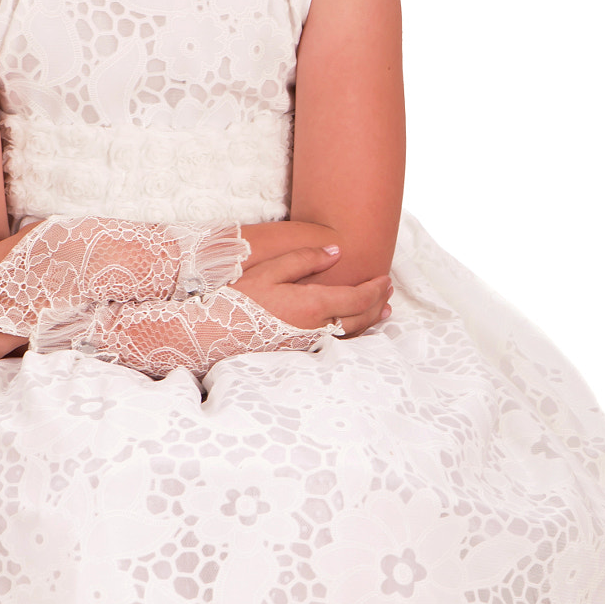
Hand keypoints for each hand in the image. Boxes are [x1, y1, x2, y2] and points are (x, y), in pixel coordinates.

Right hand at [231, 245, 391, 335]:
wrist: (216, 335)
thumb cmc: (240, 300)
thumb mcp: (269, 271)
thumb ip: (304, 260)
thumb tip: (335, 252)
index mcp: (314, 305)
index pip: (358, 298)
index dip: (376, 289)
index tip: (386, 279)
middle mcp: (317, 328)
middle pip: (361, 318)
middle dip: (378, 304)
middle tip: (388, 291)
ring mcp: (310, 343)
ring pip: (351, 334)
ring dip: (370, 320)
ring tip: (382, 311)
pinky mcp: (300, 351)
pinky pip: (337, 342)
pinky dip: (354, 333)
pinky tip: (353, 327)